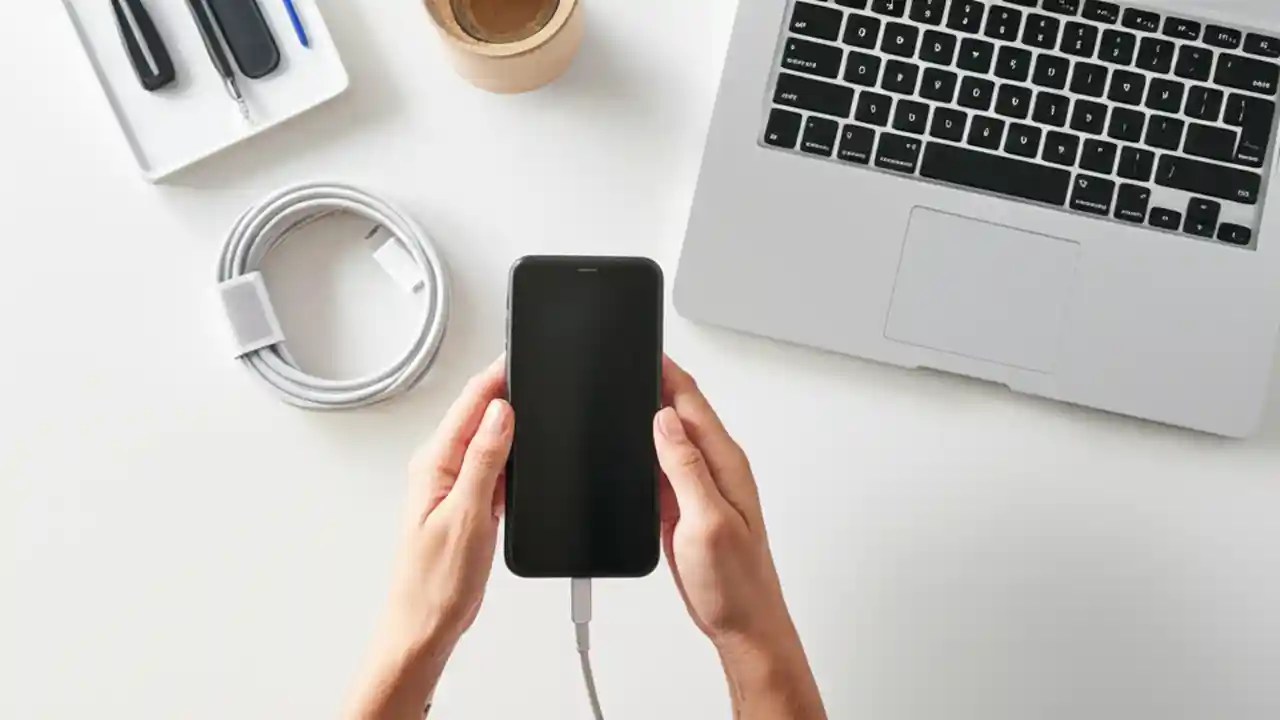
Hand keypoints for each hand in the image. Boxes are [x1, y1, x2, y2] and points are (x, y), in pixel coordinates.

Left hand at [347, 359, 512, 719]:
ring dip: (510, 422)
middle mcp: (439, 467)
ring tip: (537, 404)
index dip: (499, 373)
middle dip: (507, 389)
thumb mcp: (468, 515)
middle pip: (479, 412)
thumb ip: (485, 459)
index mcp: (434, 462)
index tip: (522, 352)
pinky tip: (524, 459)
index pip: (471, 401)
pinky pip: (491, 464)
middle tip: (537, 369)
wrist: (425, 626)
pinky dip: (510, 456)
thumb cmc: (436, 583)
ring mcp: (452, 483)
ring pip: (487, 437)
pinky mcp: (465, 501)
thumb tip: (501, 412)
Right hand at [655, 357, 825, 718]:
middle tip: (622, 359)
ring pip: (665, 438)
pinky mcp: (682, 507)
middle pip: (677, 412)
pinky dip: (641, 453)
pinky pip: (658, 468)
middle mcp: (713, 469)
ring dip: (645, 417)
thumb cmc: (736, 584)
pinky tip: (624, 449)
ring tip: (618, 392)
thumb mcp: (707, 521)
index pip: (691, 401)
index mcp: (725, 463)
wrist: (741, 625)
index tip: (643, 346)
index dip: (666, 370)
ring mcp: (697, 487)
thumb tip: (663, 421)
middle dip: (652, 383)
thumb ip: (686, 468)